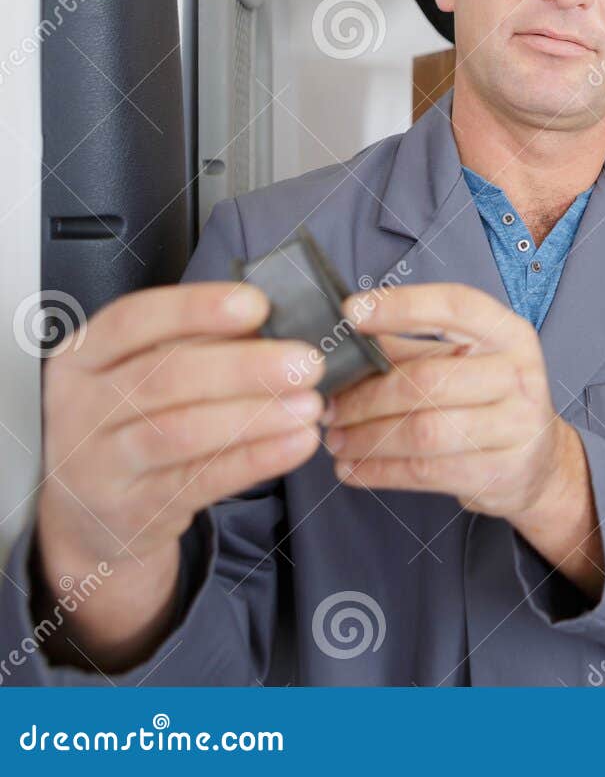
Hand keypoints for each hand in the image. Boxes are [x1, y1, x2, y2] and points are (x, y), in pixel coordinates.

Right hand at [34, 282, 323, 664]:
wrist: (91, 514)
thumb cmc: (131, 422)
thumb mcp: (141, 376)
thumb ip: (196, 347)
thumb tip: (272, 324)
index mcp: (82, 356)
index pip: (133, 319)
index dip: (196, 308)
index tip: (257, 305)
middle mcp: (81, 406)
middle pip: (165, 377)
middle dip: (244, 367)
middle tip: (307, 363)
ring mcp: (101, 462)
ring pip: (183, 432)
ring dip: (256, 415)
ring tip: (310, 404)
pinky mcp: (133, 507)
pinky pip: (201, 479)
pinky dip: (257, 459)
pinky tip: (298, 442)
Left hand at [324, 283, 602, 593]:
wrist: (539, 464)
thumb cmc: (489, 403)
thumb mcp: (465, 364)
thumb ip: (412, 348)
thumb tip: (346, 338)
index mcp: (509, 334)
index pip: (457, 307)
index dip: (403, 306)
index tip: (350, 312)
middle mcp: (520, 375)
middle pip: (429, 379)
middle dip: (367, 395)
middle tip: (330, 407)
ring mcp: (516, 426)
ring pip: (423, 431)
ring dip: (367, 437)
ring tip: (336, 439)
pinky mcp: (500, 472)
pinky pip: (425, 472)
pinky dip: (379, 471)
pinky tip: (352, 468)